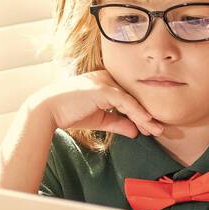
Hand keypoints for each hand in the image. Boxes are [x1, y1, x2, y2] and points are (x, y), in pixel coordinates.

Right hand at [29, 68, 162, 138]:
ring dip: (145, 116)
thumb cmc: (70, 113)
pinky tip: (147, 122)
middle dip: (147, 115)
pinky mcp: (102, 88)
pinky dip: (137, 112)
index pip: (129, 98)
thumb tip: (136, 132)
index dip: (140, 113)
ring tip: (158, 130)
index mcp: (106, 81)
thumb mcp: (100, 119)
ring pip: (131, 100)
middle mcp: (107, 77)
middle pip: (133, 97)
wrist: (47, 111)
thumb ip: (118, 123)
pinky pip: (125, 101)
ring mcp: (105, 81)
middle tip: (160, 129)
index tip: (151, 128)